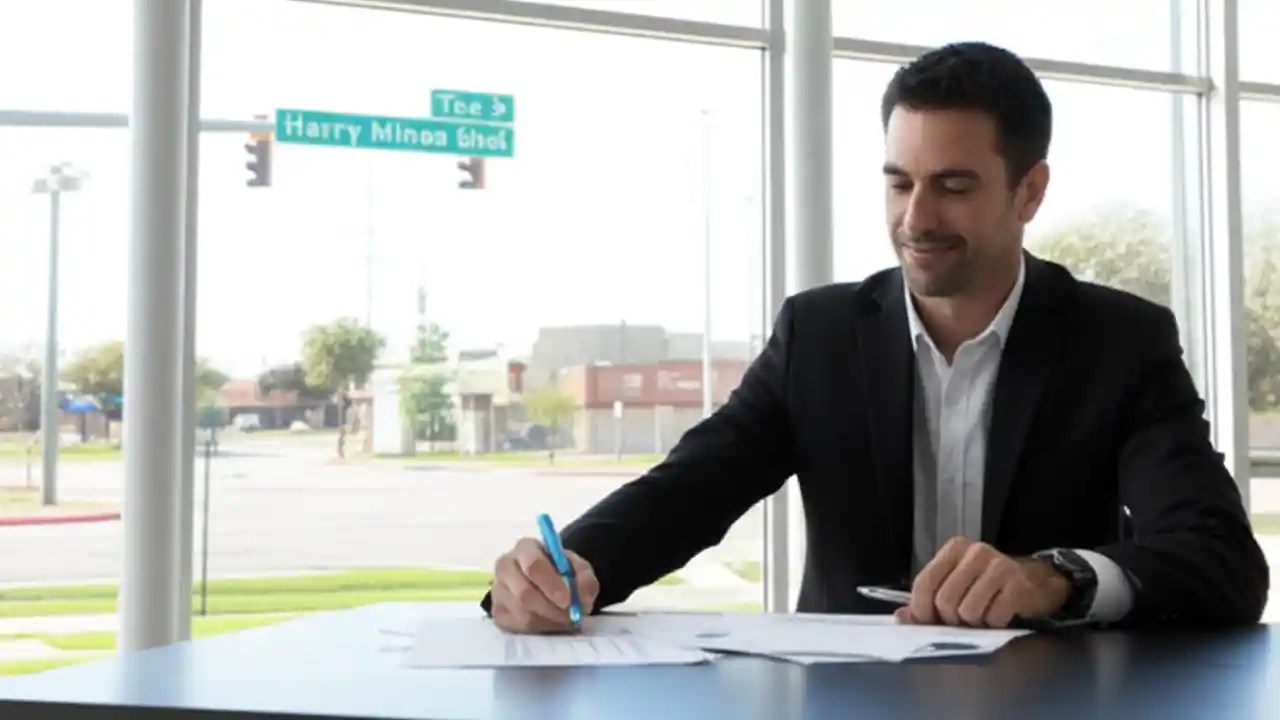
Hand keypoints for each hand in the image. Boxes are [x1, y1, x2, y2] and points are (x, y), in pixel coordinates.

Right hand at [490, 537, 600, 633]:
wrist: (546, 585)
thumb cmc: (562, 573)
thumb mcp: (580, 570)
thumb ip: (585, 580)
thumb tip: (581, 599)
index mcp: (526, 548)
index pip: (533, 564)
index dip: (551, 584)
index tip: (567, 600)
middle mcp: (505, 566)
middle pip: (524, 593)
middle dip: (551, 608)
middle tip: (570, 616)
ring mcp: (498, 590)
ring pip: (523, 613)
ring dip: (549, 621)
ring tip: (563, 619)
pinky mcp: (497, 612)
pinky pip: (518, 627)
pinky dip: (539, 629)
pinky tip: (549, 622)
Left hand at [896, 537, 1071, 627]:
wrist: (1038, 583)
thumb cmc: (990, 586)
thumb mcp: (957, 586)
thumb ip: (928, 600)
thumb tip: (900, 618)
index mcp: (955, 549)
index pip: (924, 581)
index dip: (921, 609)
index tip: (928, 621)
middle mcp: (976, 552)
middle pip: (945, 600)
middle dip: (951, 619)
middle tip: (963, 619)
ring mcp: (999, 566)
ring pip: (968, 611)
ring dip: (975, 623)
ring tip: (984, 614)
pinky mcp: (1018, 585)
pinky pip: (993, 617)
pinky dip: (994, 624)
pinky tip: (1002, 614)